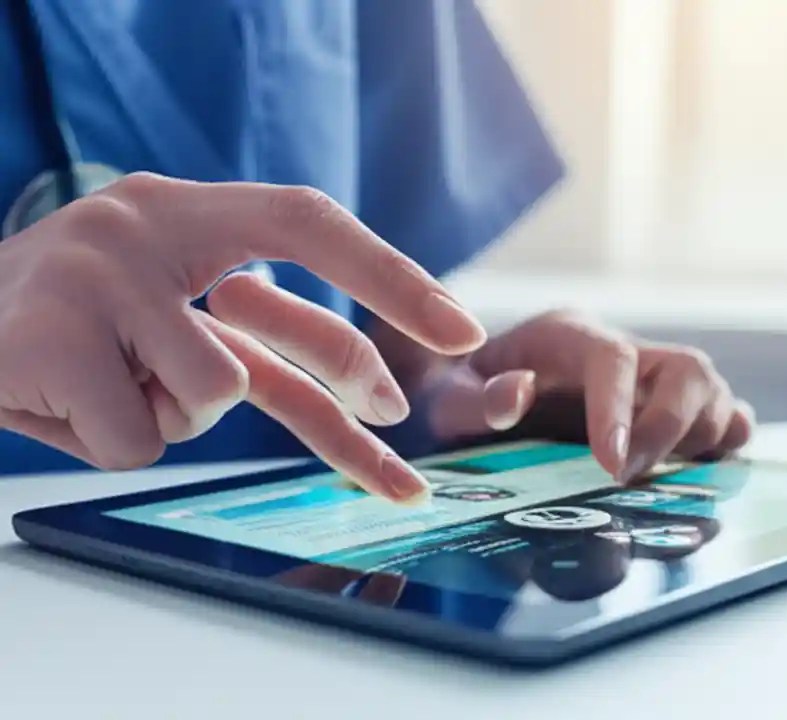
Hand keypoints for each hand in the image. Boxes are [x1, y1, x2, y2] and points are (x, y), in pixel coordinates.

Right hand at [0, 173, 484, 500]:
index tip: (461, 328)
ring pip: (208, 396)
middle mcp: (144, 229)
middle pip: (274, 321)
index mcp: (186, 211)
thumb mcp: (174, 306)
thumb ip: (259, 335)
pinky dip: (110, 439)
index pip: (309, 222)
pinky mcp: (49, 340)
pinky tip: (62, 401)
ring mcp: (94, 280)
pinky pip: (137, 438)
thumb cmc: (77, 320)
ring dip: (171, 414)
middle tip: (402, 441)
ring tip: (108, 383)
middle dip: (348, 382)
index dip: (391, 275)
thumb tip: (376, 393)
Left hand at [419, 310, 754, 481]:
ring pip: (711, 390)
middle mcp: (624, 351)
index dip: (621, 408)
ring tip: (659, 479)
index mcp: (568, 336)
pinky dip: (724, 443)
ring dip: (699, 438)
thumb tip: (518, 395)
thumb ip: (476, 402)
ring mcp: (654, 380)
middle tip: (631, 479)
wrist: (473, 395)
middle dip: (669, 427)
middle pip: (686, 367)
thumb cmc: (460, 400)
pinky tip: (700, 473)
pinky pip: (723, 417)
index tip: (611, 464)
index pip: (614, 357)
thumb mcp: (447, 403)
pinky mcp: (672, 410)